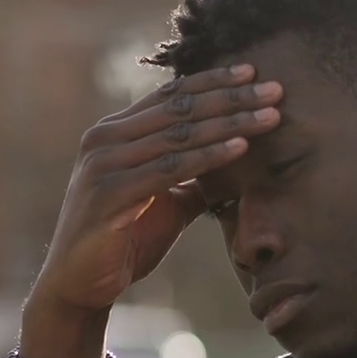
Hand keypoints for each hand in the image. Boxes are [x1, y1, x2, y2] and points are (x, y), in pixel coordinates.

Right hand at [19, 64, 281, 357]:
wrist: (81, 284)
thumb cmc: (125, 240)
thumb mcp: (168, 201)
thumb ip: (195, 177)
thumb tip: (235, 160)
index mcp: (116, 132)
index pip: (171, 96)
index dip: (213, 82)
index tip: (253, 73)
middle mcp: (105, 139)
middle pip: (179, 108)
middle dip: (231, 97)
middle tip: (275, 88)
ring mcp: (104, 163)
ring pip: (179, 134)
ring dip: (229, 123)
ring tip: (270, 116)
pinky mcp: (109, 192)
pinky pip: (170, 169)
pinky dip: (209, 156)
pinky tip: (241, 148)